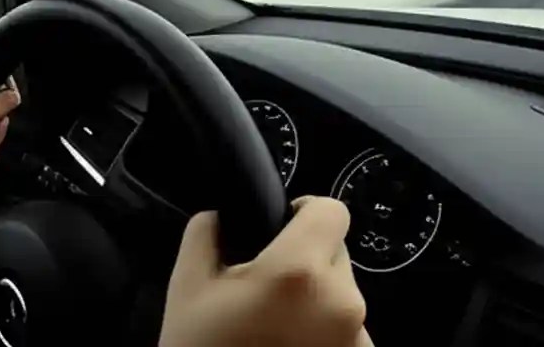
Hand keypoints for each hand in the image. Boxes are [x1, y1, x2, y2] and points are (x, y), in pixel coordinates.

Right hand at [160, 196, 372, 346]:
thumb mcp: (187, 288)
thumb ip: (207, 232)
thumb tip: (223, 215)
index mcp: (299, 272)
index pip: (332, 210)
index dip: (305, 211)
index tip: (283, 227)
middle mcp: (341, 302)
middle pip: (336, 253)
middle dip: (306, 261)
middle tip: (265, 289)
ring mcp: (356, 340)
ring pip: (342, 295)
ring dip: (316, 301)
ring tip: (275, 329)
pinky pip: (347, 332)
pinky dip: (325, 335)